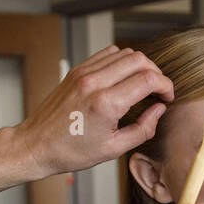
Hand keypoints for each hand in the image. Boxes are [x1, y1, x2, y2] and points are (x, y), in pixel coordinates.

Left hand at [18, 46, 174, 178]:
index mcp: (106, 104)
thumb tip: (158, 110)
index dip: (165, 86)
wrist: (37, 144)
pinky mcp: (77, 70)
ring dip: (139, 66)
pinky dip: (122, 62)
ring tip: (142, 84)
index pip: (148, 80)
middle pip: (139, 60)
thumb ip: (143, 129)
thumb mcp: (113, 149)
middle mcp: (95, 83)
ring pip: (125, 53)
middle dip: (156, 73)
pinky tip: (124, 79)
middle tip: (158, 90)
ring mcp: (84, 73)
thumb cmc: (71, 151)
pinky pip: (107, 55)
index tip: (167, 97)